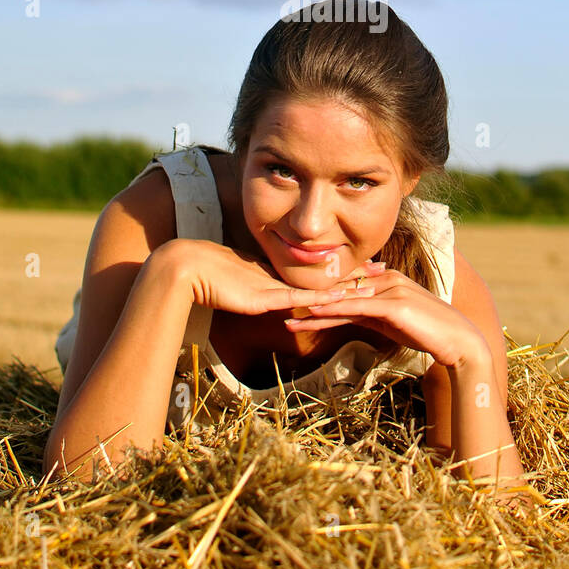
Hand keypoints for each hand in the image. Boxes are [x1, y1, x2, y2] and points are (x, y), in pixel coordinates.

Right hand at [152, 237, 376, 318]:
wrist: (185, 270)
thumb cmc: (205, 278)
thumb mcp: (236, 287)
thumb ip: (252, 293)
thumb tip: (265, 302)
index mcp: (276, 274)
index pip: (316, 272)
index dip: (340, 269)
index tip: (364, 266)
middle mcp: (280, 276)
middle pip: (326, 275)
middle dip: (355, 273)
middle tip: (383, 268)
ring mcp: (275, 284)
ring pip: (320, 285)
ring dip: (347, 286)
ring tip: (375, 282)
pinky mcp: (266, 296)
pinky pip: (300, 299)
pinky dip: (322, 299)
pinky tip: (342, 299)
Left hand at [285, 262, 492, 369]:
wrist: (459, 342)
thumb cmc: (430, 333)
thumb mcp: (396, 322)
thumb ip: (375, 314)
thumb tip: (353, 315)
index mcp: (389, 281)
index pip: (349, 287)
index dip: (323, 295)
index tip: (298, 303)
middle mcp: (388, 280)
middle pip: (342, 290)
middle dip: (313, 299)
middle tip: (284, 307)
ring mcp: (391, 290)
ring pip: (344, 298)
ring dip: (315, 307)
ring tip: (289, 316)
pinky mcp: (393, 305)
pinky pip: (356, 307)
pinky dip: (333, 310)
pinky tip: (313, 314)